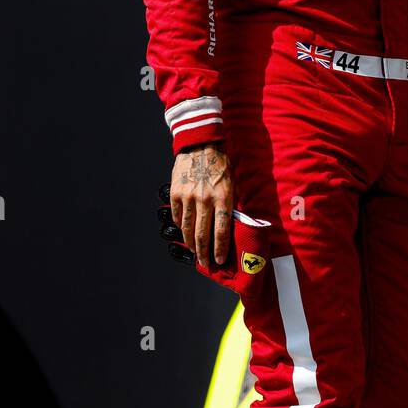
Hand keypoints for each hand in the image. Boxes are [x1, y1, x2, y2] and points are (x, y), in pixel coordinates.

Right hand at [170, 143, 232, 268]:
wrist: (200, 144)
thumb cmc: (220, 164)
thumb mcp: (232, 184)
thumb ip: (230, 205)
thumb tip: (230, 225)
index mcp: (222, 198)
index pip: (221, 231)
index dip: (220, 249)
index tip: (219, 260)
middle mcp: (205, 199)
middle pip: (202, 234)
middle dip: (204, 252)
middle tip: (205, 263)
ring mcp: (188, 197)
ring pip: (188, 228)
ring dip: (191, 242)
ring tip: (194, 250)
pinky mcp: (176, 192)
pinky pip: (178, 216)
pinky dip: (181, 226)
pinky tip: (185, 231)